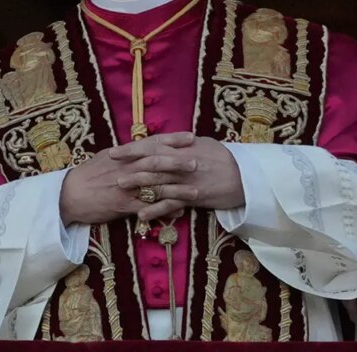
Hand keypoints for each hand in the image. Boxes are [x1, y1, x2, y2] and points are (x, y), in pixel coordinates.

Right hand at [59, 132, 198, 224]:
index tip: (191, 137)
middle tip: (198, 162)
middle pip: (157, 162)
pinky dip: (164, 210)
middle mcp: (126, 168)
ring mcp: (125, 186)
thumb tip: (145, 147)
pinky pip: (147, 208)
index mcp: (124, 154)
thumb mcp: (107, 158)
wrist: (69, 194)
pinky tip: (179, 212)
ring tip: (196, 191)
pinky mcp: (122, 205)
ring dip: (177, 189)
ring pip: (155, 186)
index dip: (172, 139)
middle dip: (179, 162)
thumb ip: (128, 154)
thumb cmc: (88, 175)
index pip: (152, 142)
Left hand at [110, 133, 244, 220]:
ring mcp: (187, 180)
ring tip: (119, 188)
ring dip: (138, 185)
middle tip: (110, 168)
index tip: (115, 151)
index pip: (153, 145)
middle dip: (129, 165)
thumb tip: (167, 142)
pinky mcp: (193, 197)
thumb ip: (183, 146)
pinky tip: (141, 214)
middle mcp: (183, 162)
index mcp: (184, 147)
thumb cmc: (225, 159)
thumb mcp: (204, 145)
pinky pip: (171, 204)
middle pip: (151, 162)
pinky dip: (155, 209)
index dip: (132, 149)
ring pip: (158, 181)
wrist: (246, 176)